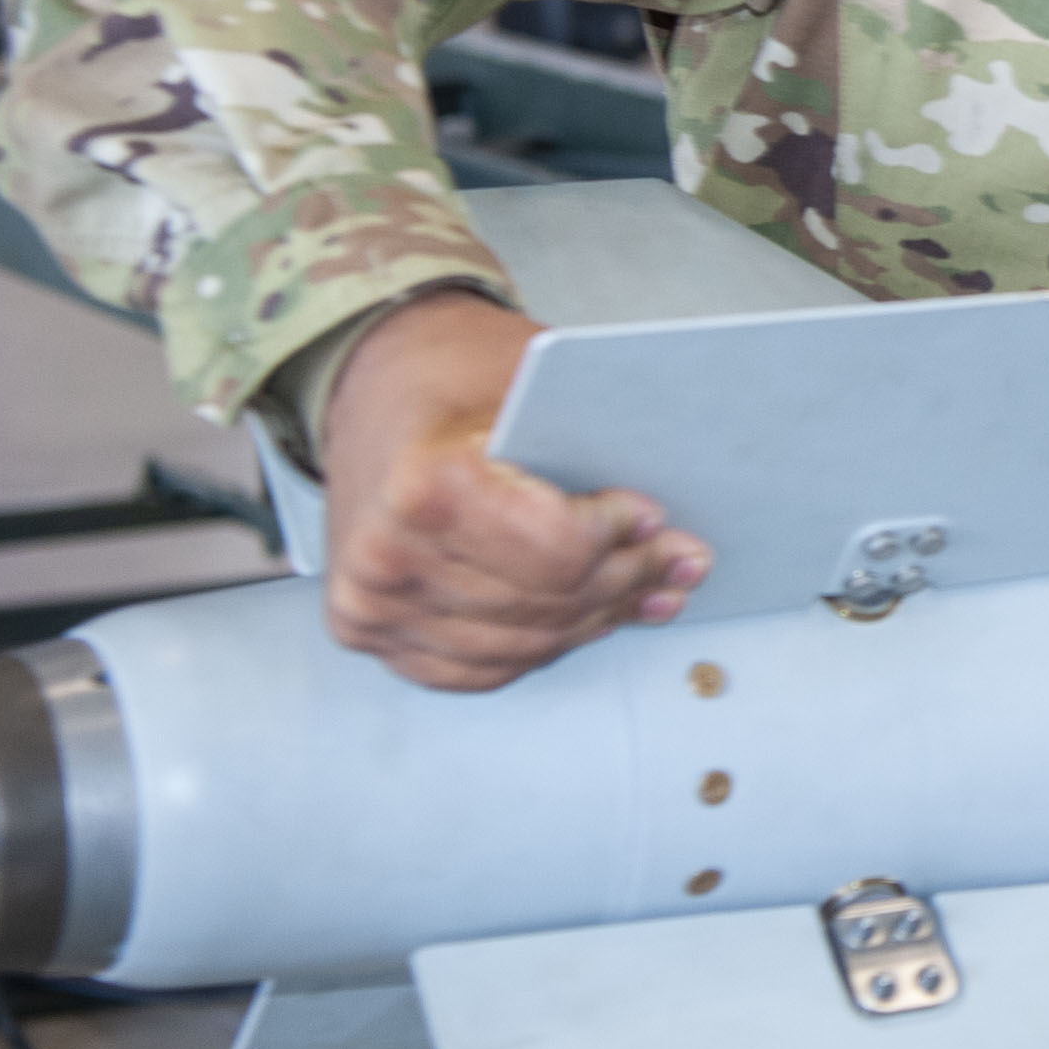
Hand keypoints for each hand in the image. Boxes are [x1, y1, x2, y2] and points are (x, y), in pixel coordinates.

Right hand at [315, 288, 708, 689]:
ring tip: (649, 592)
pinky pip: (482, 667)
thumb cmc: (448, 381)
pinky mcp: (370, 632)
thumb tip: (667, 521)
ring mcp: (372, 604)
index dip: (618, 538)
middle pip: (547, 600)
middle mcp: (387, 555)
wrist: (369, 392)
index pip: (556, 547)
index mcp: (424, 487)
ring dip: (596, 619)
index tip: (656, 520)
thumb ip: (592, 450)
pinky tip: (588, 620)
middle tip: (679, 562)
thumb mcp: (527, 385)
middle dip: (627, 579)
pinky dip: (545, 646)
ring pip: (524, 643)